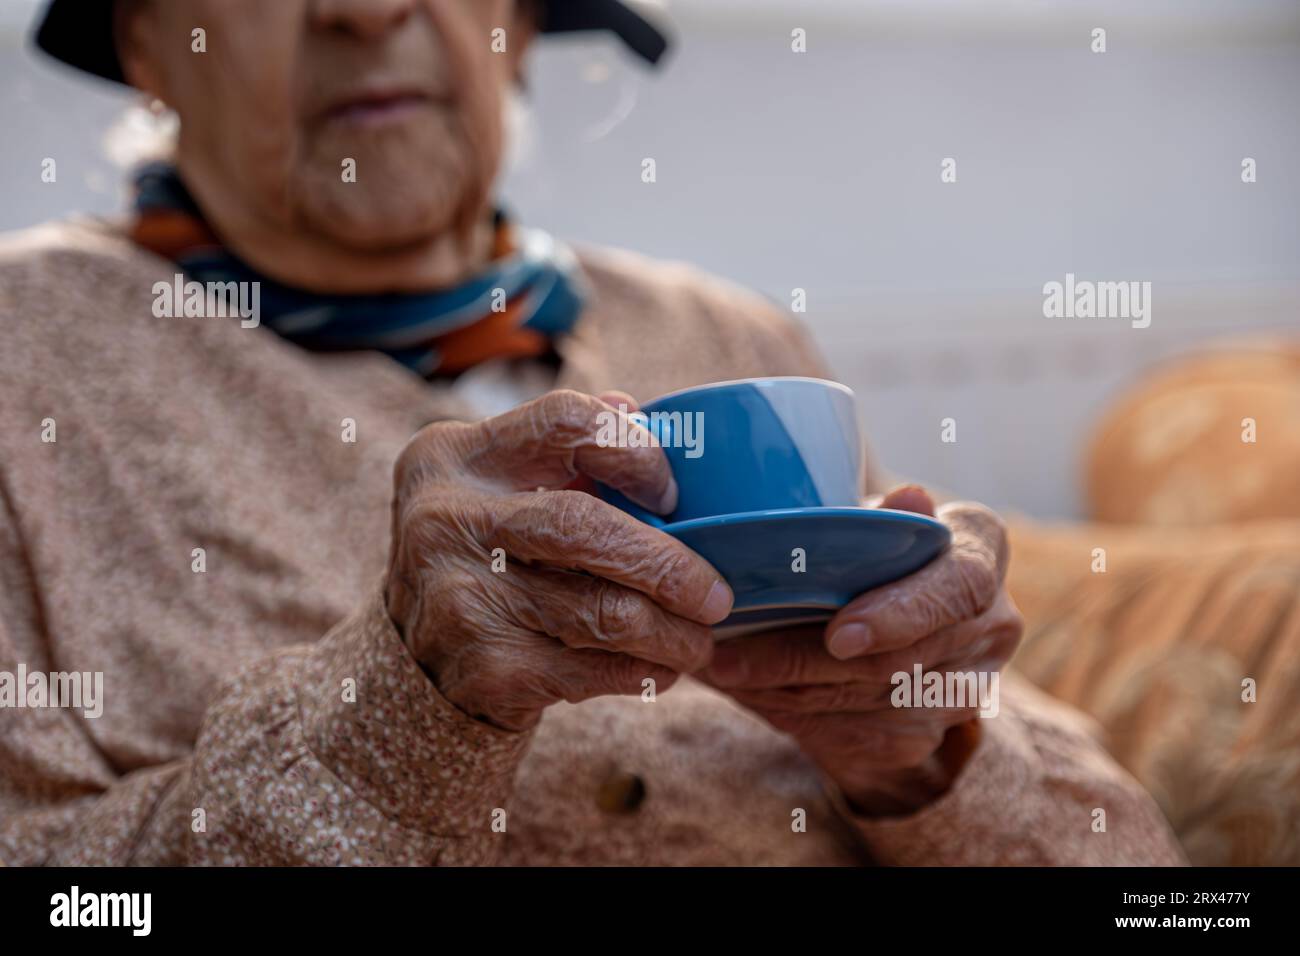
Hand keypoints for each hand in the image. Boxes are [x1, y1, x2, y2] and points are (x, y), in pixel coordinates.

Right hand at [385, 389, 732, 731]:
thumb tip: (639, 414)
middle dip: (670, 565)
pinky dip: (643, 671)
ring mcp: (462, 598)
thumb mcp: (498, 489)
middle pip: (588, 526)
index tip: (671, 497)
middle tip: (715, 595)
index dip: (637, 453)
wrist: (415, 669)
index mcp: (456, 455)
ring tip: (697, 640)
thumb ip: (563, 449)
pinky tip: (659, 668)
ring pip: (605, 612)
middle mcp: (447, 519)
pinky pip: (595, 669)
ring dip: (672, 632)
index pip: (566, 422)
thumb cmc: (487, 558)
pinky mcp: (488, 669)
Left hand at [698, 486, 1021, 814]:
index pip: (958, 587)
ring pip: (868, 706)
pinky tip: (748, 695)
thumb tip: (909, 497)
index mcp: (980, 550)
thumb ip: (880, 514)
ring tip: (720, 672)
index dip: (901, 614)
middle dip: (802, 661)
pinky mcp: (929, 733)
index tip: (839, 635)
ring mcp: (965, 687)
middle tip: (725, 657)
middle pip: (898, 660)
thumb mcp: (865, 513)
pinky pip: (857, 738)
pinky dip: (795, 717)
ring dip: (784, 693)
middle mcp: (992, 623)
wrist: (886, 602)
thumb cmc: (865, 541)